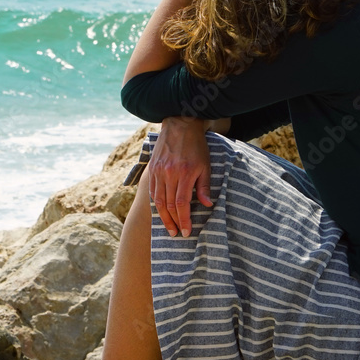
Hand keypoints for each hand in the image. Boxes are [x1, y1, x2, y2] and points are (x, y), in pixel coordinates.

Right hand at [148, 117, 213, 237]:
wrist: (180, 125)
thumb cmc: (196, 146)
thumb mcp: (205, 165)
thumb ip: (204, 186)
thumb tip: (207, 205)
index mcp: (184, 173)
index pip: (181, 204)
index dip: (183, 220)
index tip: (186, 232)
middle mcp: (168, 174)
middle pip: (167, 205)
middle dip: (173, 222)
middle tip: (177, 234)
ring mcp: (158, 171)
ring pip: (157, 200)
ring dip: (163, 217)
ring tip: (169, 228)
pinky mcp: (152, 169)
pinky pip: (152, 191)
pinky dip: (156, 204)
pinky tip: (161, 212)